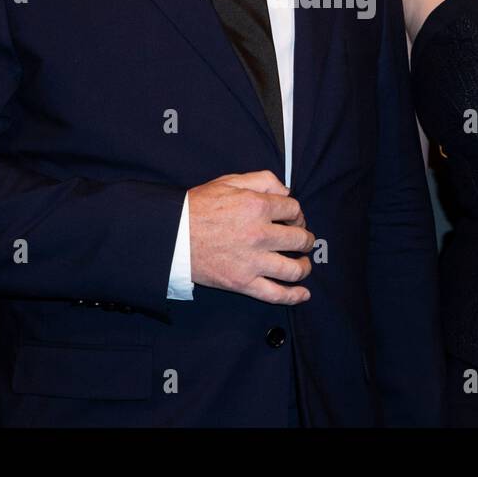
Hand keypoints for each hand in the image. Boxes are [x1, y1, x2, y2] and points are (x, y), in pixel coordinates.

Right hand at [187, 170, 313, 304]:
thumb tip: (286, 192)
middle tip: (302, 240)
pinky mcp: (243, 283)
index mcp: (257, 206)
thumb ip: (263, 180)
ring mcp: (253, 261)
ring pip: (295, 269)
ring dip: (305, 266)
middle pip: (300, 239)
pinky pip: (276, 294)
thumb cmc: (198, 207)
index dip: (297, 213)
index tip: (293, 218)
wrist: (172, 236)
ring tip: (304, 263)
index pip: (294, 209)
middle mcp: (259, 234)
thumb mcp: (230, 181)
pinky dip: (294, 296)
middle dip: (306, 238)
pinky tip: (303, 294)